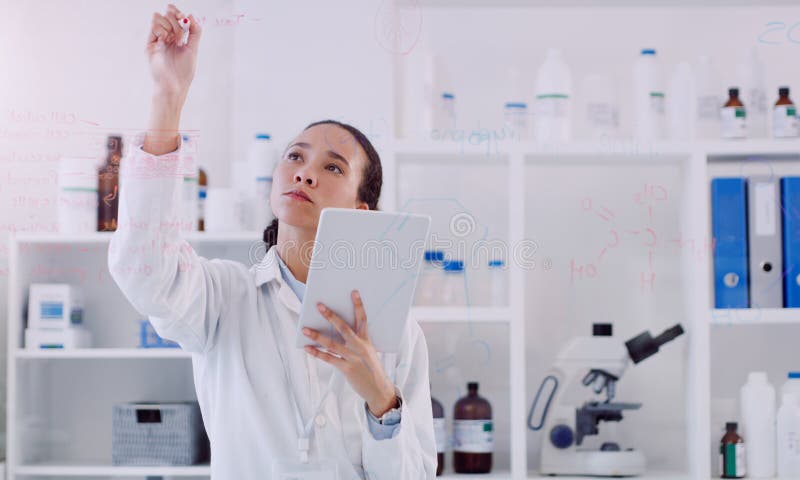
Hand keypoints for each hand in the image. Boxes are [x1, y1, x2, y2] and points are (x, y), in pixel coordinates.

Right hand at [146, 4, 201, 99]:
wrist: (174, 85)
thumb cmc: (184, 72)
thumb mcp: (193, 49)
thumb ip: (195, 32)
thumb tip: (191, 15)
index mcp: (177, 38)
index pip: (175, 18)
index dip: (178, 13)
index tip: (183, 16)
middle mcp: (166, 37)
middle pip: (167, 15)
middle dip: (175, 18)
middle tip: (180, 29)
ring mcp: (157, 40)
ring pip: (158, 18)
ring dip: (169, 25)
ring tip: (174, 39)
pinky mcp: (150, 44)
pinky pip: (153, 27)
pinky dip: (161, 29)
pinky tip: (165, 39)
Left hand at [303, 290, 397, 417]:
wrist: (378, 389)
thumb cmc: (371, 368)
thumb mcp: (369, 352)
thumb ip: (357, 341)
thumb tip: (336, 332)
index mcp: (366, 340)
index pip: (363, 319)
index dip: (358, 305)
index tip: (353, 292)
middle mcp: (360, 347)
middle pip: (344, 328)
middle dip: (330, 316)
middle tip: (319, 306)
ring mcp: (353, 357)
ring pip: (332, 344)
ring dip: (317, 335)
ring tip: (305, 329)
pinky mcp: (347, 368)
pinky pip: (329, 359)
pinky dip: (317, 353)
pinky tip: (307, 348)